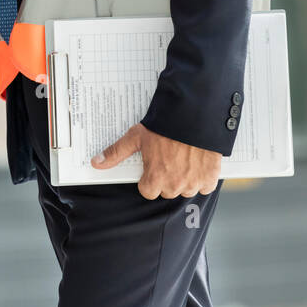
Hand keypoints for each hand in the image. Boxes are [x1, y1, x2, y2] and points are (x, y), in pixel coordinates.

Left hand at [92, 122, 221, 198]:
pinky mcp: (210, 178)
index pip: (148, 191)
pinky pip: (205, 186)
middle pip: (167, 191)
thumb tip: (96, 163)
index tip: (152, 166)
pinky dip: (203, 178)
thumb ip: (117, 152)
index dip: (149, 178)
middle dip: (166, 178)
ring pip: (186, 189)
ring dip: (185, 179)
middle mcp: (175, 185)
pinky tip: (197, 162)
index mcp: (155, 179)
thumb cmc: (164, 125)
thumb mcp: (136, 137)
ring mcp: (194, 183)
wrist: (194, 115)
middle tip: (168, 158)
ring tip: (183, 158)